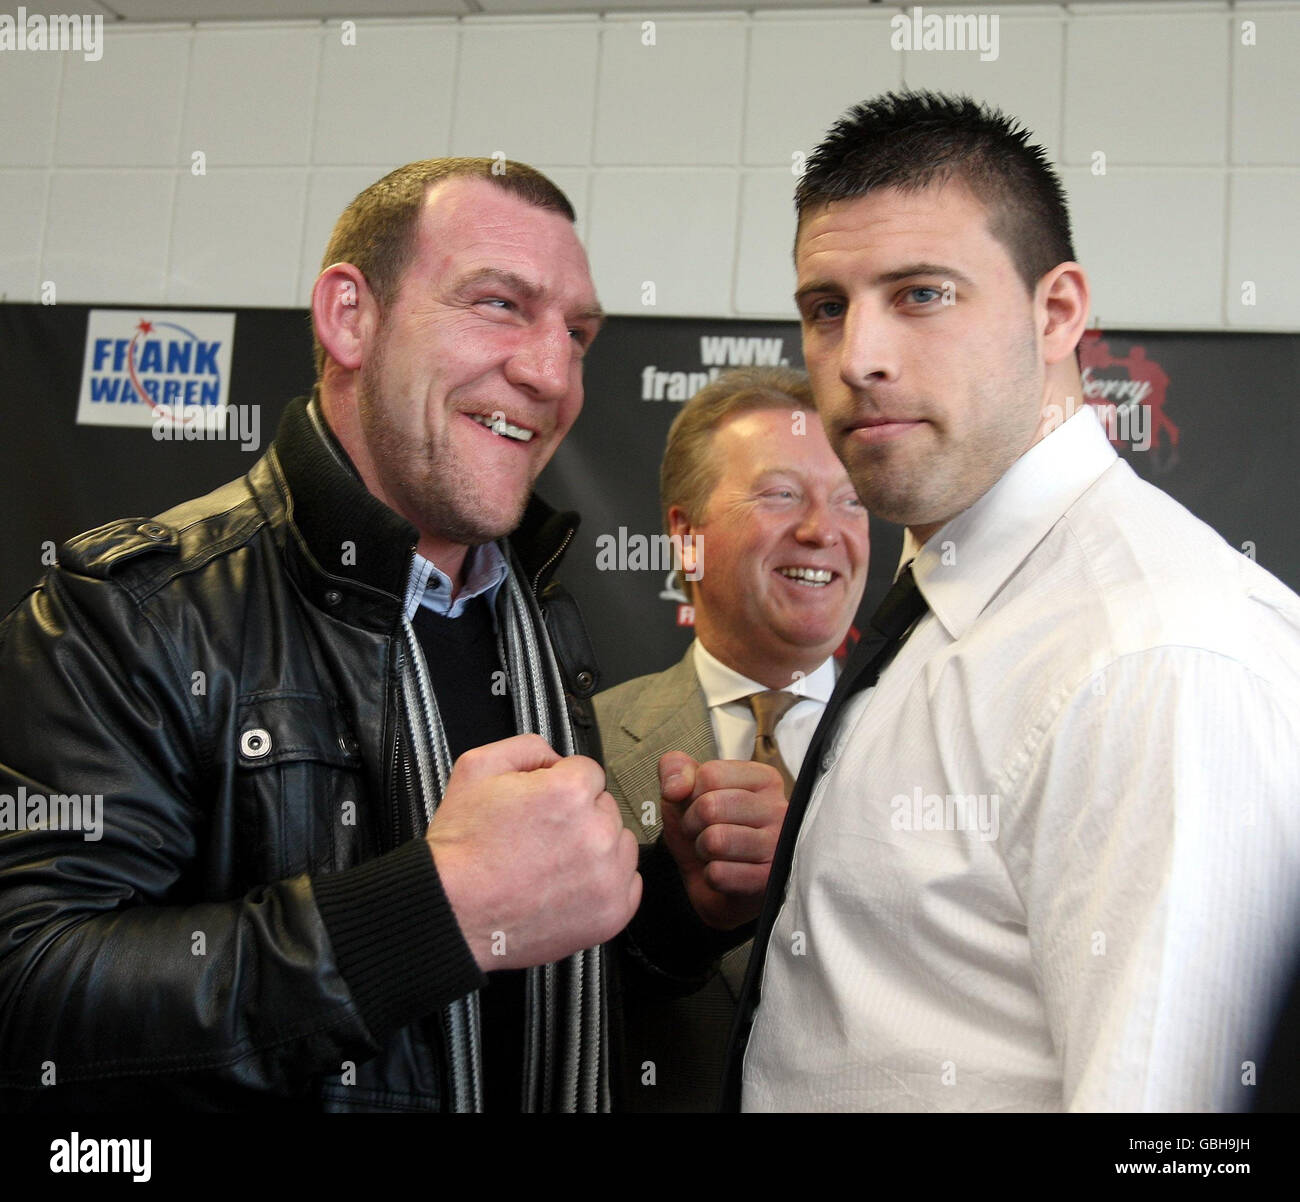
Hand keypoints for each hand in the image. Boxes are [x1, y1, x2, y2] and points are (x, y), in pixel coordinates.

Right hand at [427, 734, 640, 970]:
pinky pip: (628, 885)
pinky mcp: (612, 912)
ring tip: (554, 864)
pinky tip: (570, 886)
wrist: (452, 913)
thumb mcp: (478, 768)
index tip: (544, 806)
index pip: (589, 773)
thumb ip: (528, 747)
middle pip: (606, 808)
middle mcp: (596, 832)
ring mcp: (607, 876)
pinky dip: (605, 885)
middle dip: (580, 816)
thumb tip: (556, 758)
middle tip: (542, 837)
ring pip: (620, 844)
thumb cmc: (461, 849)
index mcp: (570, 792)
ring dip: (596, 849)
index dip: (561, 786)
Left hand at [657, 752, 787, 930]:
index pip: (710, 775)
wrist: (718, 887)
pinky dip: (710, 876)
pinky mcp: (769, 880)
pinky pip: (718, 874)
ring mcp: (778, 846)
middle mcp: (779, 809)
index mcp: (763, 779)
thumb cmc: (706, 832)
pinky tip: (726, 873)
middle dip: (692, 824)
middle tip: (703, 833)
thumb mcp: (685, 793)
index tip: (700, 806)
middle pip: (710, 807)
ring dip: (702, 850)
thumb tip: (675, 787)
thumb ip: (674, 770)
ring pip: (714, 840)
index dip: (690, 795)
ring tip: (715, 852)